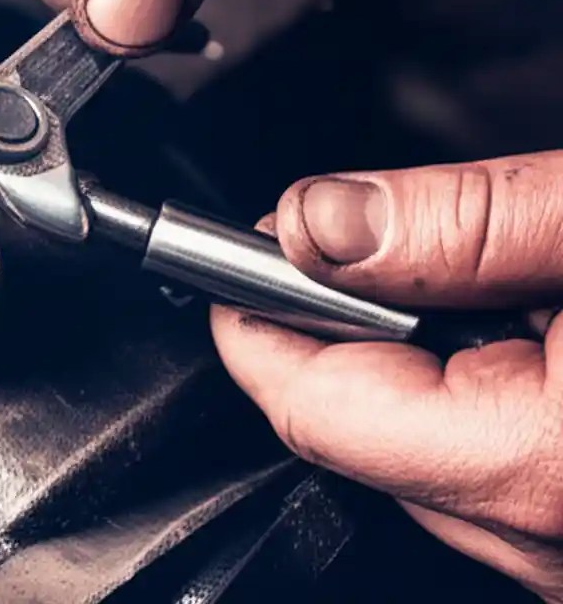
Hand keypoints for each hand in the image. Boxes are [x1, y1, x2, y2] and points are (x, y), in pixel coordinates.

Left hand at [211, 151, 562, 600]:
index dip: (255, 317)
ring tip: (477, 285)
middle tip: (350, 245)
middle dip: (329, 328)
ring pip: (413, 453)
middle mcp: (545, 544)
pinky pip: (479, 471)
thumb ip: (463, 225)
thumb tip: (319, 224)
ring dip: (410, 361)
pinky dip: (472, 396)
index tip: (235, 255)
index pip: (313, 407)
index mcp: (540, 464)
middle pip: (350, 433)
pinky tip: (520, 339)